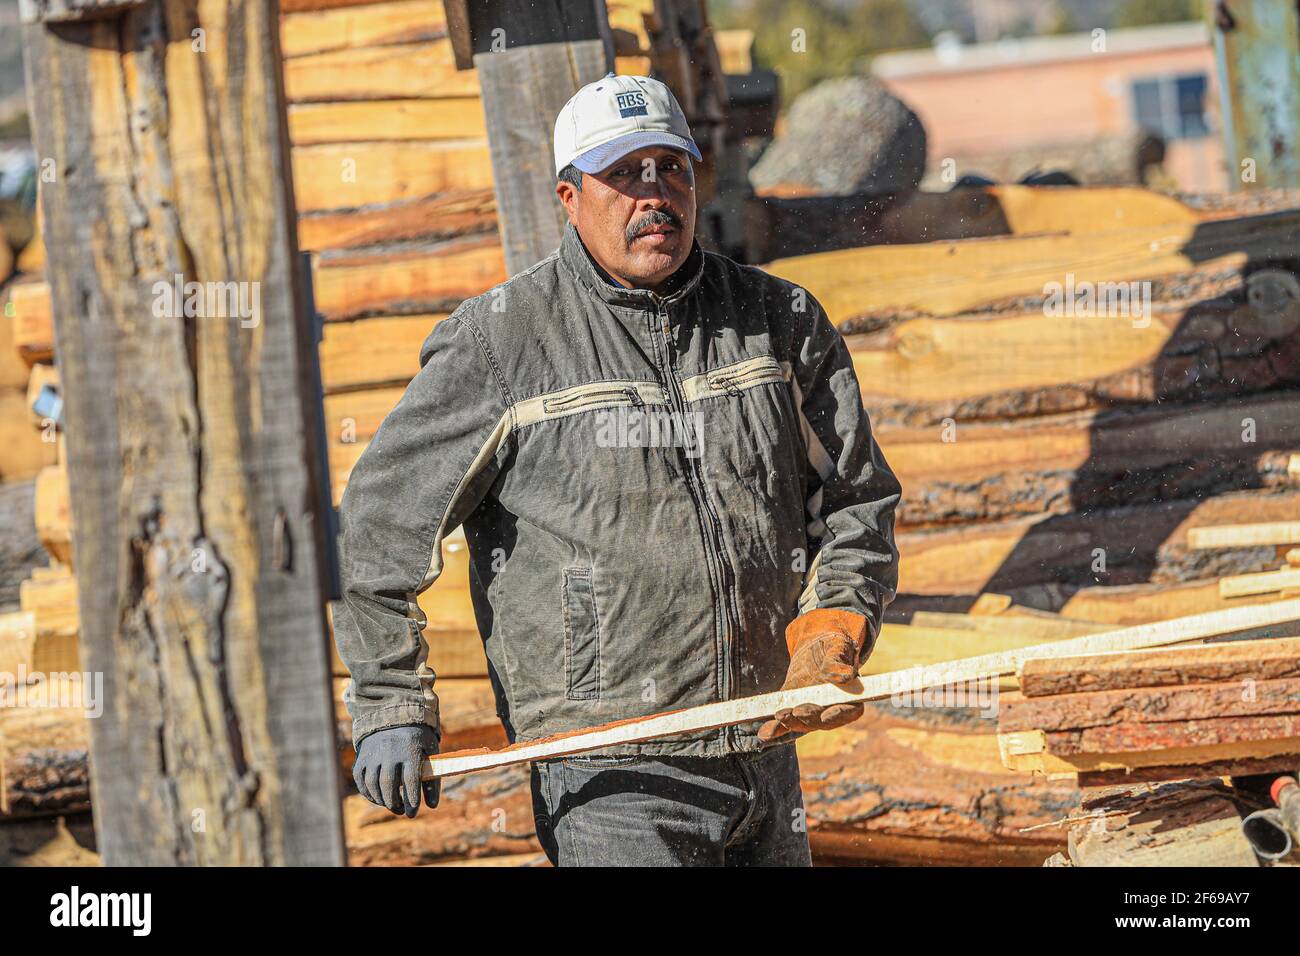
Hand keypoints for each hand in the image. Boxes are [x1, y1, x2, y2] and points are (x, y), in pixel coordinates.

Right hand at [353, 724, 440, 816]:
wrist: (394, 716)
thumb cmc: (417, 738)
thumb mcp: (430, 752)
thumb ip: (432, 777)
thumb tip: (432, 806)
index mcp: (410, 749)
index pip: (410, 780)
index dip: (411, 800)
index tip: (412, 813)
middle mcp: (389, 752)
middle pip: (389, 785)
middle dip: (395, 803)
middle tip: (401, 811)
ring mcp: (374, 754)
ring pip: (373, 784)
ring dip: (382, 800)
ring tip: (392, 805)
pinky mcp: (362, 757)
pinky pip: (361, 781)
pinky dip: (368, 793)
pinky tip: (378, 799)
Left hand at [757, 608, 868, 742]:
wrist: (817, 651)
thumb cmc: (833, 649)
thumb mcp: (837, 650)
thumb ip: (839, 662)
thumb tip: (847, 674)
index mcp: (851, 697)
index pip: (849, 711)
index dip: (838, 715)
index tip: (825, 715)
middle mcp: (832, 711)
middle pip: (822, 721)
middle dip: (808, 717)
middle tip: (796, 711)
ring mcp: (812, 715)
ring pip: (803, 724)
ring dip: (790, 723)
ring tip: (778, 716)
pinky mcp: (794, 713)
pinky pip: (785, 724)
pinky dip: (775, 729)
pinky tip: (764, 733)